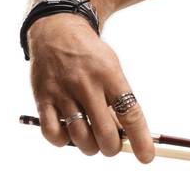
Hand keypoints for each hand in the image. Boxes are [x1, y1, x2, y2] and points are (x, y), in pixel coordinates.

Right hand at [28, 14, 154, 162]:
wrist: (56, 31)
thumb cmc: (91, 57)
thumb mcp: (112, 69)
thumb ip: (119, 101)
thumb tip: (129, 138)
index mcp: (110, 76)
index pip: (130, 114)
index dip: (140, 140)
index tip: (147, 157)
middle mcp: (86, 84)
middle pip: (105, 132)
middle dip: (113, 147)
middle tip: (113, 144)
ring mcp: (62, 92)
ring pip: (80, 137)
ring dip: (90, 147)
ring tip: (92, 141)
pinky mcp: (42, 98)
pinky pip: (52, 133)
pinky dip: (63, 142)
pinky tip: (69, 134)